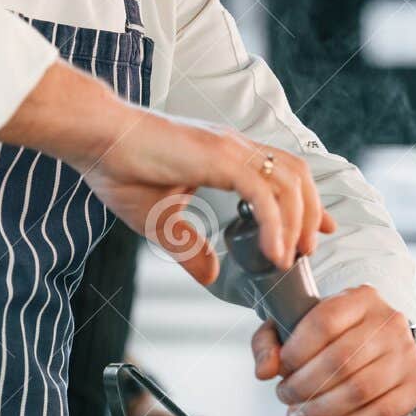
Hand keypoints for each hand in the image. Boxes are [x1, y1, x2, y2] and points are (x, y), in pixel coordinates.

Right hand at [85, 106, 333, 284]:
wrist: (94, 139)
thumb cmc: (119, 169)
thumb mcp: (160, 222)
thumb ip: (188, 248)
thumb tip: (210, 276)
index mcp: (226, 156)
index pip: (282, 172)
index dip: (308, 202)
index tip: (321, 231)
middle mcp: (235, 148)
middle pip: (297, 175)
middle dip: (310, 215)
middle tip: (306, 252)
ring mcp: (229, 150)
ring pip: (287, 182)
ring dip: (297, 221)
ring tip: (291, 256)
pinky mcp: (217, 158)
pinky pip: (261, 193)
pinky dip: (274, 223)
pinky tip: (272, 251)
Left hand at [252, 285, 415, 415]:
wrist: (375, 340)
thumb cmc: (333, 333)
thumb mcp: (296, 324)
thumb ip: (270, 342)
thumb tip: (265, 370)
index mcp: (361, 298)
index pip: (324, 322)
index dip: (296, 351)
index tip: (282, 368)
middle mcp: (389, 322)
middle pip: (340, 360)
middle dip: (304, 387)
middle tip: (286, 397)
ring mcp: (407, 354)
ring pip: (359, 389)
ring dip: (321, 410)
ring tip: (300, 415)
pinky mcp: (414, 385)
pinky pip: (380, 413)